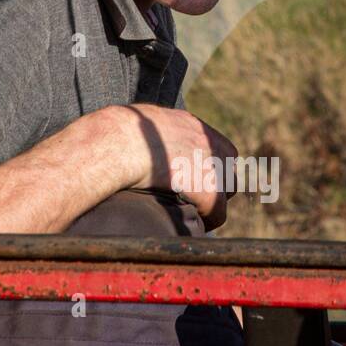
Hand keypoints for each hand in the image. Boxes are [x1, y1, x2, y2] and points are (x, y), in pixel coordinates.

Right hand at [105, 103, 239, 230]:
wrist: (122, 145)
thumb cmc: (119, 133)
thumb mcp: (143, 123)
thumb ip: (156, 132)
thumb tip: (142, 140)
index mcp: (193, 126)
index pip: (219, 149)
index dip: (207, 166)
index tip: (192, 178)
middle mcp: (209, 144)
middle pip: (226, 170)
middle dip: (212, 184)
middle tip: (190, 196)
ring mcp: (213, 168)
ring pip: (224, 192)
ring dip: (209, 202)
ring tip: (188, 209)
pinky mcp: (209, 192)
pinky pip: (216, 214)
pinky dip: (205, 220)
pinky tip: (187, 222)